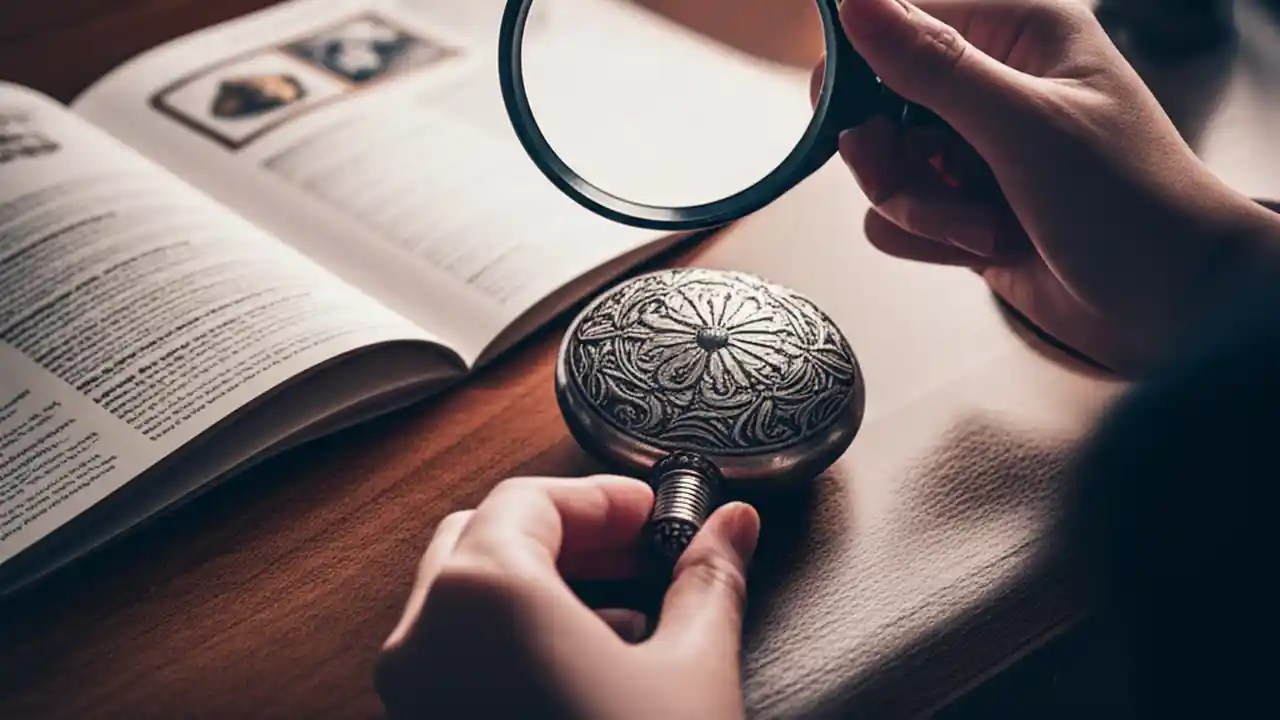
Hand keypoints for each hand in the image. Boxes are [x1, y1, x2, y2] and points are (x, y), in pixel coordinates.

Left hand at [374, 475, 760, 718]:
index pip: (531, 499)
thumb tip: (732, 528)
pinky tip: (589, 672)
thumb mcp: (694, 675)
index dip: (605, 497)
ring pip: (468, 601)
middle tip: (644, 551)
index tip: (661, 512)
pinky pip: (459, 660)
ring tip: (629, 613)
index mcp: (482, 597)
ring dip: (546, 586)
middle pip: (488, 538)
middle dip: (571, 536)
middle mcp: (425, 640)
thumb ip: (709, 581)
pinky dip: (518, 640)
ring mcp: (414, 698)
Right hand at [820, 0, 1279, 373]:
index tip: (843, 108)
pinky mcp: (963, 206)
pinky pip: (897, 215)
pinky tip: (988, 244)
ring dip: (919, 205)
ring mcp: (975, 149)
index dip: (862, 63)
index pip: (903, 19)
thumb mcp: (1024, 126)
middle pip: (876, 100)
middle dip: (888, 153)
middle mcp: (993, 84)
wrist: (1172, 306)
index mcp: (1018, 33)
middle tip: (916, 175)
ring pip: (882, 165)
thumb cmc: (1126, 201)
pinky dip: (930, 238)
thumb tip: (855, 3)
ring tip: (983, 224)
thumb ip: (934, 66)